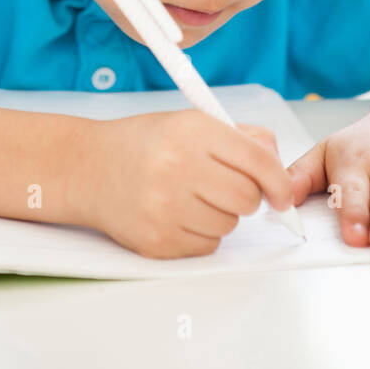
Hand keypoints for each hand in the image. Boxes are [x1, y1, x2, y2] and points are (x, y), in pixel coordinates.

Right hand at [80, 112, 294, 258]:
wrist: (88, 167)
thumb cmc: (143, 144)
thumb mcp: (190, 122)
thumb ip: (240, 137)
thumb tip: (277, 163)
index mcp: (192, 132)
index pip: (257, 160)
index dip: (278, 181)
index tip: (281, 193)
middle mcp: (177, 167)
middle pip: (247, 198)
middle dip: (246, 197)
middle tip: (224, 187)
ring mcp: (164, 207)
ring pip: (229, 225)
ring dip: (221, 215)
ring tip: (192, 197)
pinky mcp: (157, 240)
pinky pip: (206, 246)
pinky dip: (202, 234)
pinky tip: (178, 214)